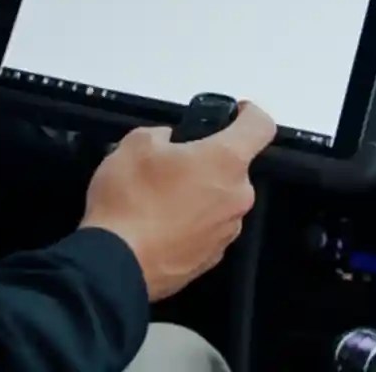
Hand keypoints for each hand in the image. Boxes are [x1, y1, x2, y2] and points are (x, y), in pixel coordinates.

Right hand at [79, 103, 276, 301]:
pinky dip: (188, 223)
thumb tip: (168, 144)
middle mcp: (236, 197)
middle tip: (170, 165)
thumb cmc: (128, 200)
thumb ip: (161, 135)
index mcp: (225, 161)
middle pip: (233, 168)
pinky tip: (158, 225)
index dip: (249, 114)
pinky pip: (206, 229)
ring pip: (219, 200)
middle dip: (206, 162)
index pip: (260, 126)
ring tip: (157, 200)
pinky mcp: (211, 259)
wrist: (115, 262)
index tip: (235, 115)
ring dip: (197, 195)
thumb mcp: (135, 144)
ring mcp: (227, 232)